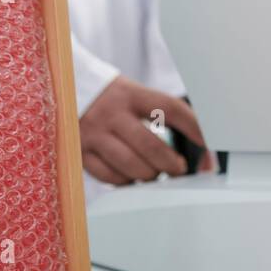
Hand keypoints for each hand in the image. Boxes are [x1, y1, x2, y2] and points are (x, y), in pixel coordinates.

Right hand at [79, 75, 208, 184]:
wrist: (60, 90)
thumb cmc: (108, 97)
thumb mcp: (132, 93)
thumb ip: (158, 113)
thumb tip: (196, 138)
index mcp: (131, 94)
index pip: (171, 109)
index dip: (194, 127)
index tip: (209, 142)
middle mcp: (112, 113)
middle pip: (152, 146)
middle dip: (172, 164)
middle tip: (180, 169)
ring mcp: (93, 134)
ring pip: (131, 166)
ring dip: (151, 176)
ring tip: (158, 175)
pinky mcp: (79, 152)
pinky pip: (109, 176)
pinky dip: (126, 181)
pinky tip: (133, 178)